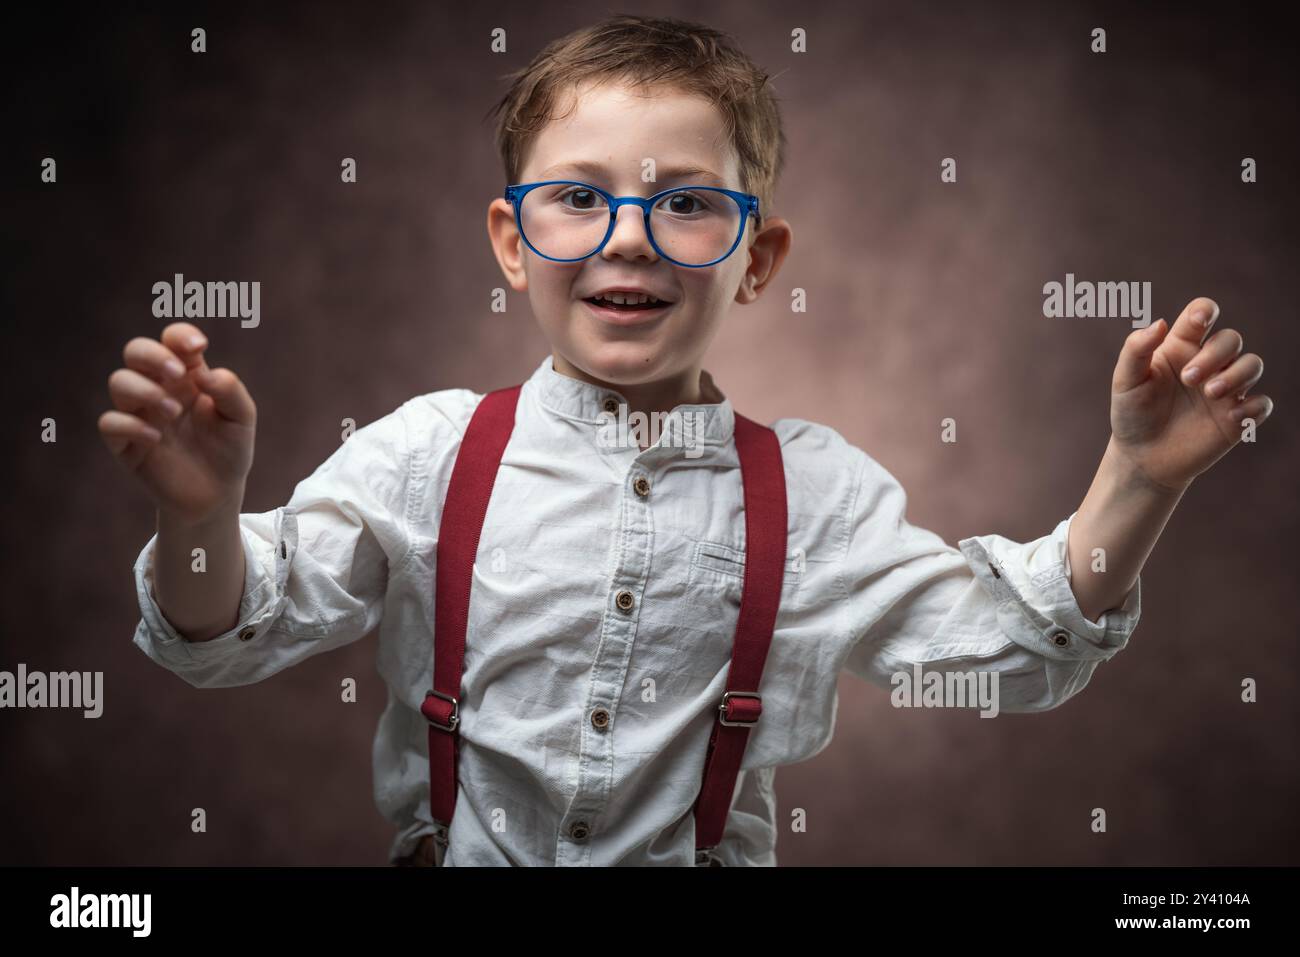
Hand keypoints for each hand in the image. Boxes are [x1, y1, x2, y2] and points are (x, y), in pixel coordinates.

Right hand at [98, 321, 256, 523]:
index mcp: (188, 376)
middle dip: (152, 355)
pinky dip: (131, 426)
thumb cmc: (230, 449)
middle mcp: (159, 388)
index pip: (173, 340)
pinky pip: (110, 423)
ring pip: (119, 381)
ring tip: (174, 412)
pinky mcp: (126, 444)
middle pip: (135, 350)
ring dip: (145, 390)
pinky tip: (157, 439)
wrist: (217, 494)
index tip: (199, 348)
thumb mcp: (242, 419)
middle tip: (177, 374)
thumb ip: (230, 391)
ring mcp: (140, 414)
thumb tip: (206, 373)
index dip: (180, 335)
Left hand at [1108, 297, 1273, 491]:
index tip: (1199, 323)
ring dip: (1236, 375)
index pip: (1201, 314)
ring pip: (1252, 365)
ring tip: (1210, 393)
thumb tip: (1160, 323)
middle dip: (1215, 354)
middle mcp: (1208, 363)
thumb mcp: (1125, 381)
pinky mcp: (1237, 417)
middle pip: (1231, 339)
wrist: (1141, 457)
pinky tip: (1231, 416)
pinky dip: (1253, 407)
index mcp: (1180, 347)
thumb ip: (1136, 349)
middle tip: (1188, 379)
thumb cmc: (1132, 414)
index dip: (1205, 311)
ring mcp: (1225, 389)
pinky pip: (1263, 404)